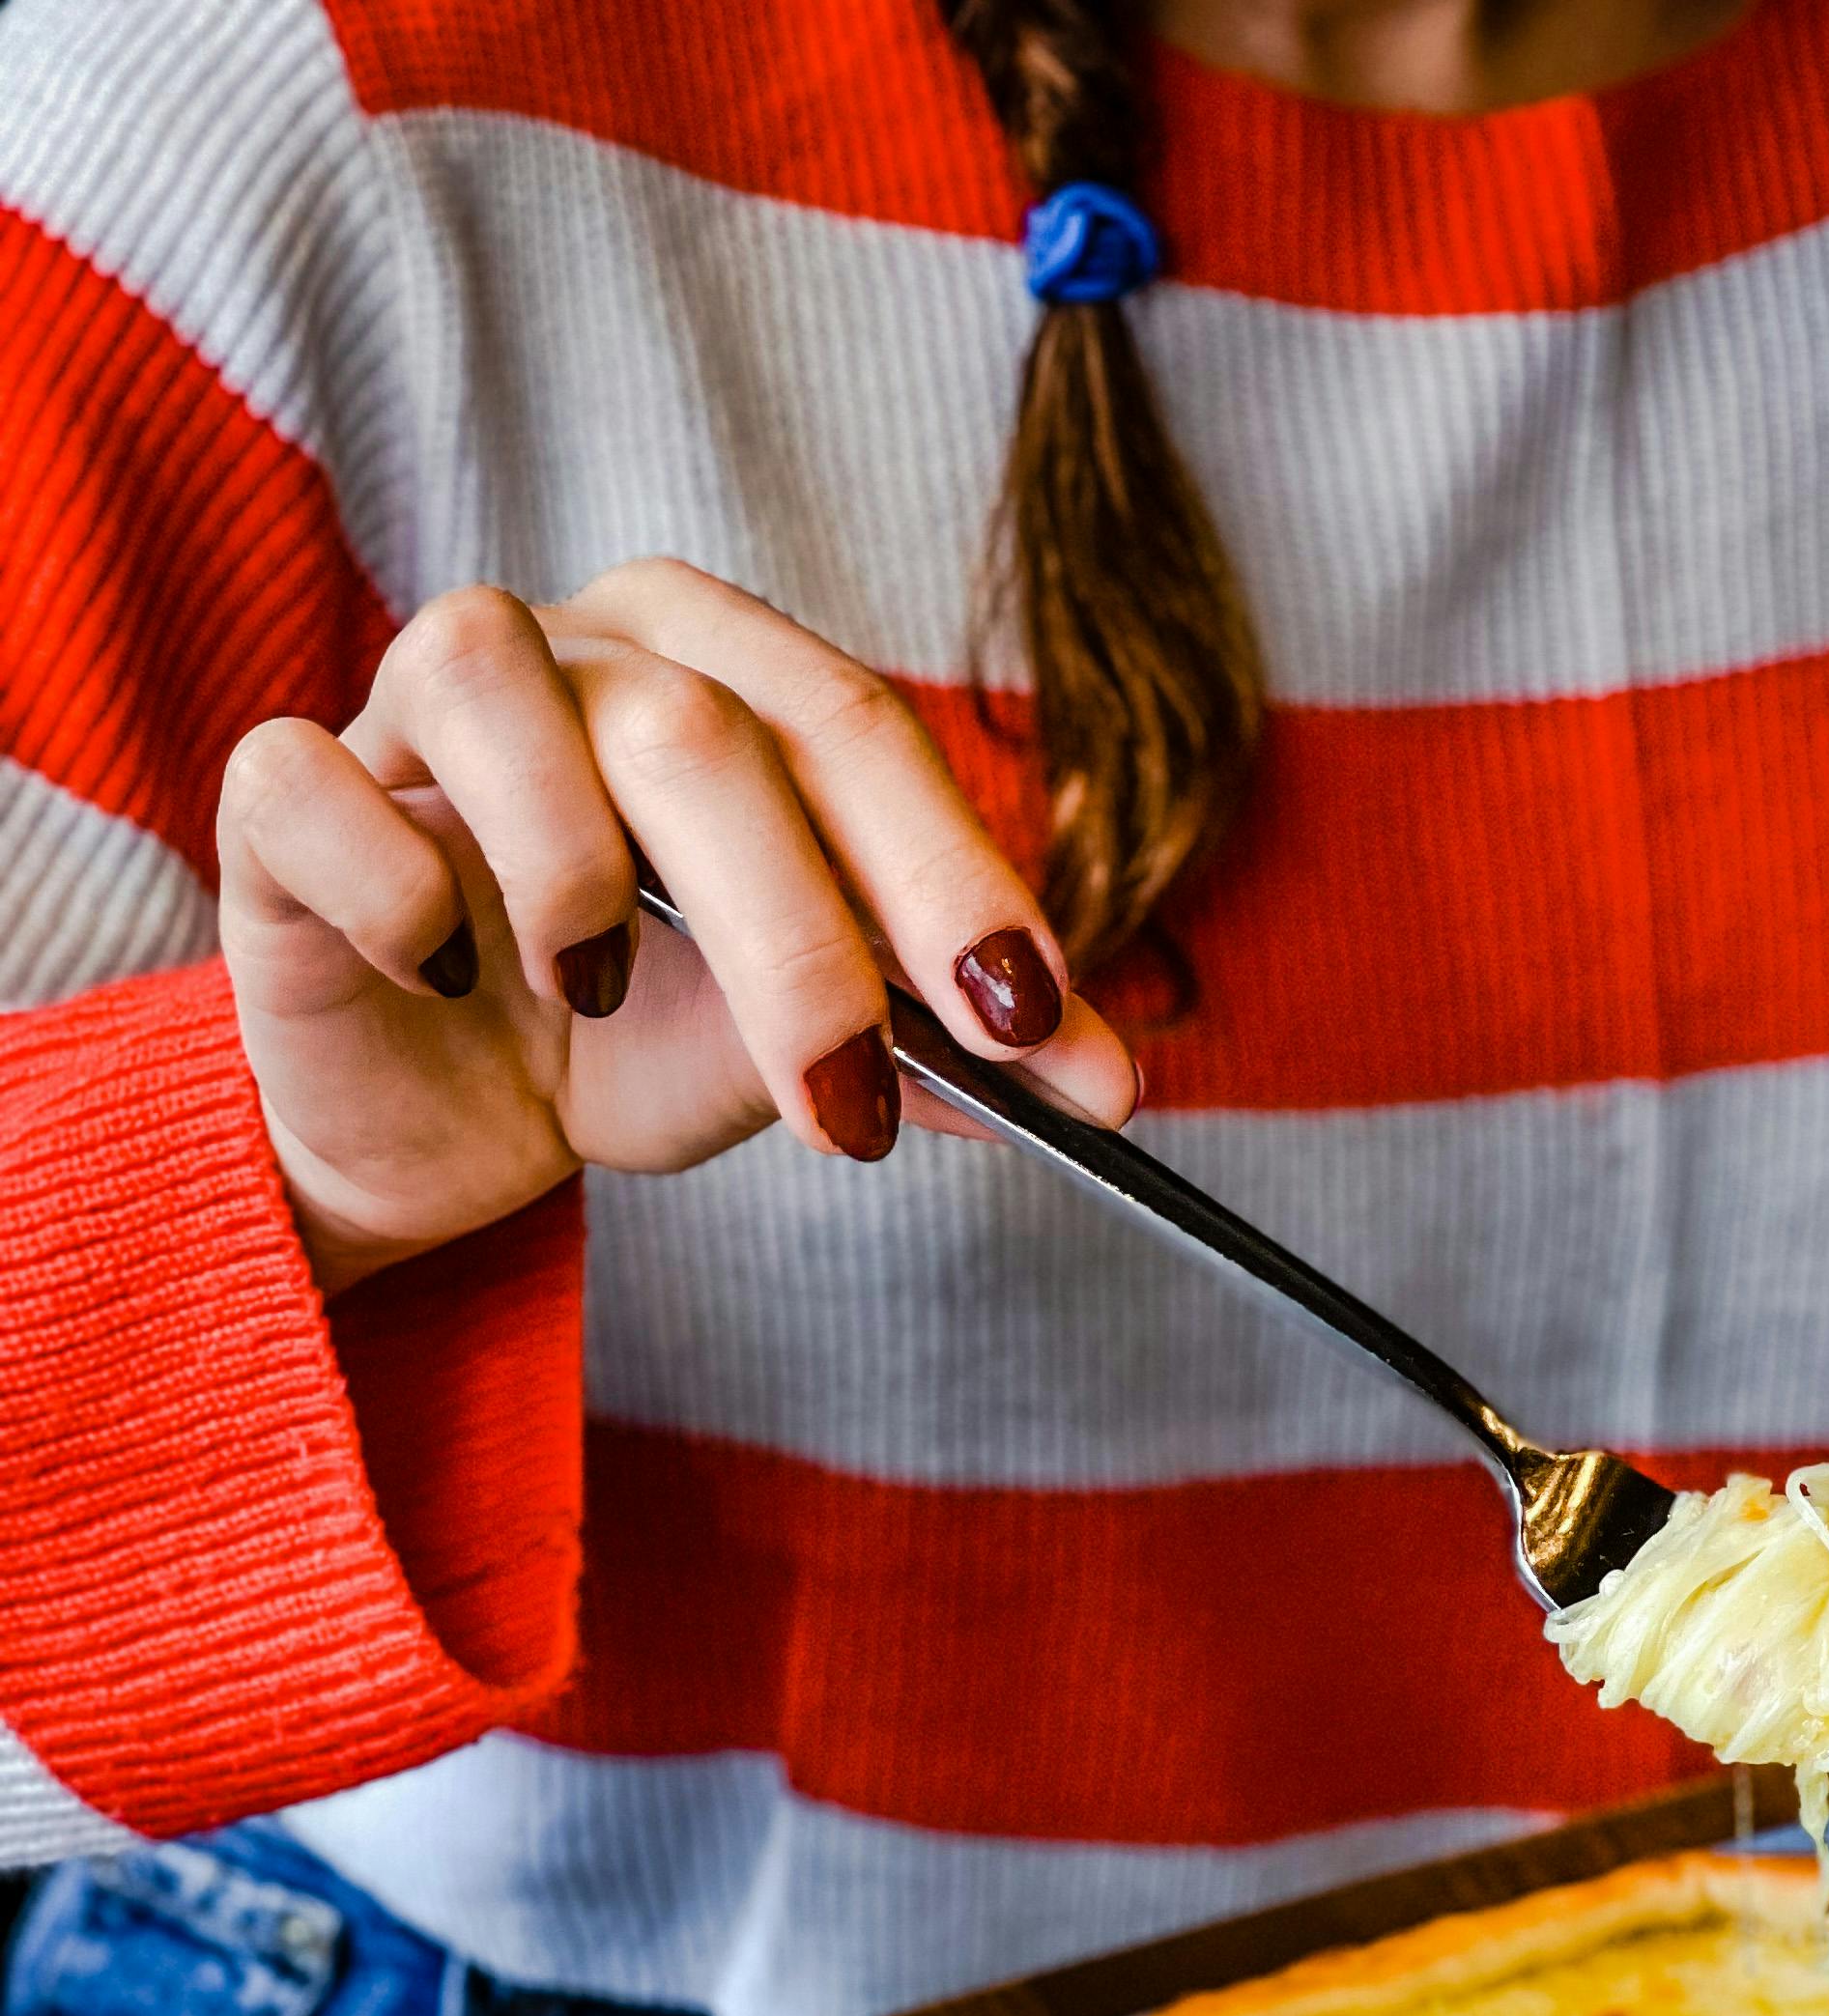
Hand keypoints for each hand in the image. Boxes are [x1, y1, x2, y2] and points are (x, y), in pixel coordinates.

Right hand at [217, 560, 1137, 1291]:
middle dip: (798, 934)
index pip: (854, 730)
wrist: (447, 1122)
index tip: (1024, 1024)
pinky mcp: (284, 793)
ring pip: (490, 674)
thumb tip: (1109, 1089)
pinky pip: (313, 782)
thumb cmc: (634, 1039)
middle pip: (697, 724)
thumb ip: (956, 1046)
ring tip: (588, 996)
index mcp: (716, 668)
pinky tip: (446, 976)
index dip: (948, 877)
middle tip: (853, 1107)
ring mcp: (411, 703)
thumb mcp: (814, 1047)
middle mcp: (571, 646)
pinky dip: (397, 888)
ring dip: (570, 866)